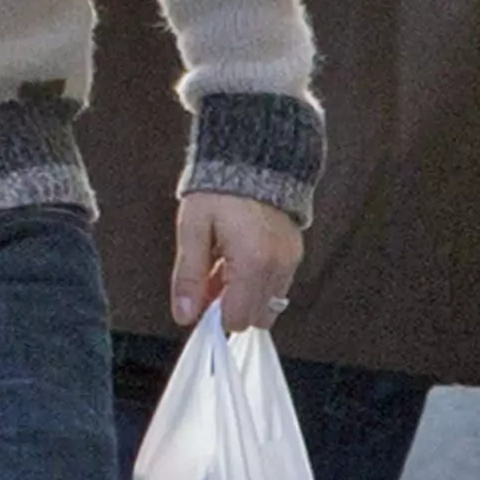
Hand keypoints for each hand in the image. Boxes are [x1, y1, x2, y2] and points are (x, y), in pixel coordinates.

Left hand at [172, 191, 301, 335]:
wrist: (252, 159)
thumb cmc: (218, 192)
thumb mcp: (193, 231)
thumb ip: (189, 276)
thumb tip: (184, 316)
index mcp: (253, 262)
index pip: (238, 320)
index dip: (214, 316)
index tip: (199, 298)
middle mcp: (279, 266)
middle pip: (256, 317)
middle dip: (231, 307)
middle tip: (209, 279)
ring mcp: (291, 260)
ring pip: (268, 304)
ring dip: (243, 295)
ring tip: (221, 264)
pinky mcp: (295, 254)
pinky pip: (276, 285)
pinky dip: (256, 282)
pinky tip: (237, 259)